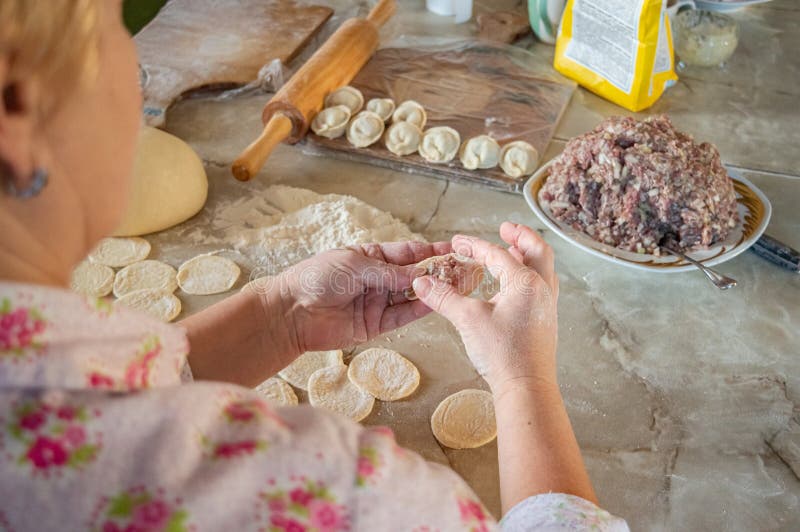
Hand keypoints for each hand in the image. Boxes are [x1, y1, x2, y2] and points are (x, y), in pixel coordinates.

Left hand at [267, 241, 451, 355]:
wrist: (291, 312)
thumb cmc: (316, 278)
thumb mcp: (353, 265)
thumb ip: (387, 272)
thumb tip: (417, 275)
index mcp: (370, 257)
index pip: (406, 253)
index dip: (429, 251)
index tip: (452, 249)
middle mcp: (377, 279)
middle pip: (413, 275)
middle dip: (436, 272)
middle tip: (463, 269)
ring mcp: (377, 302)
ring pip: (411, 296)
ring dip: (433, 291)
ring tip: (458, 285)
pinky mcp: (375, 325)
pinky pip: (402, 316)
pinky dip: (419, 309)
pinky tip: (436, 301)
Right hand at [411, 222, 558, 393]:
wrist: (526, 387)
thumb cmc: (503, 354)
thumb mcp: (467, 319)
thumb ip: (444, 297)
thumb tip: (422, 282)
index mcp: (526, 283)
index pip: (497, 255)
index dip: (475, 246)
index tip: (458, 242)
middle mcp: (542, 289)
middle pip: (538, 251)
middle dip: (521, 236)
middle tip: (506, 228)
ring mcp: (546, 305)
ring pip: (543, 269)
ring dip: (528, 255)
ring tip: (513, 250)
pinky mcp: (544, 320)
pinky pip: (541, 287)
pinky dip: (529, 275)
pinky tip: (514, 286)